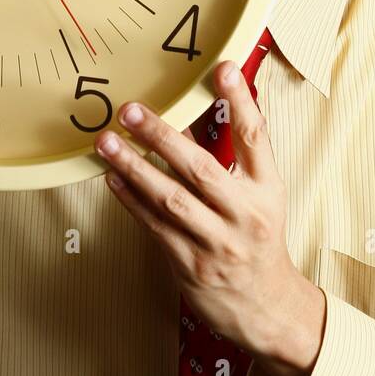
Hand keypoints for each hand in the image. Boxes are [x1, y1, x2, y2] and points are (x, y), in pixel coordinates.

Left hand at [94, 60, 326, 375]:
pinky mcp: (190, 265)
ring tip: (107, 142)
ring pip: (171, 199)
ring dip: (134, 167)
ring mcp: (217, 243)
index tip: (221, 68)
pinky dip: (131, 201)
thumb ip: (239, 157)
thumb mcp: (263, 195)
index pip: (256, 137)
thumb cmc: (258, 239)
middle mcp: (245, 214)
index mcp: (268, 189)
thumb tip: (198, 109)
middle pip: (202, 167)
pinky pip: (155, 226)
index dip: (241, 101)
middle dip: (163, 135)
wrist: (265, 307)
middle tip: (131, 109)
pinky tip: (113, 178)